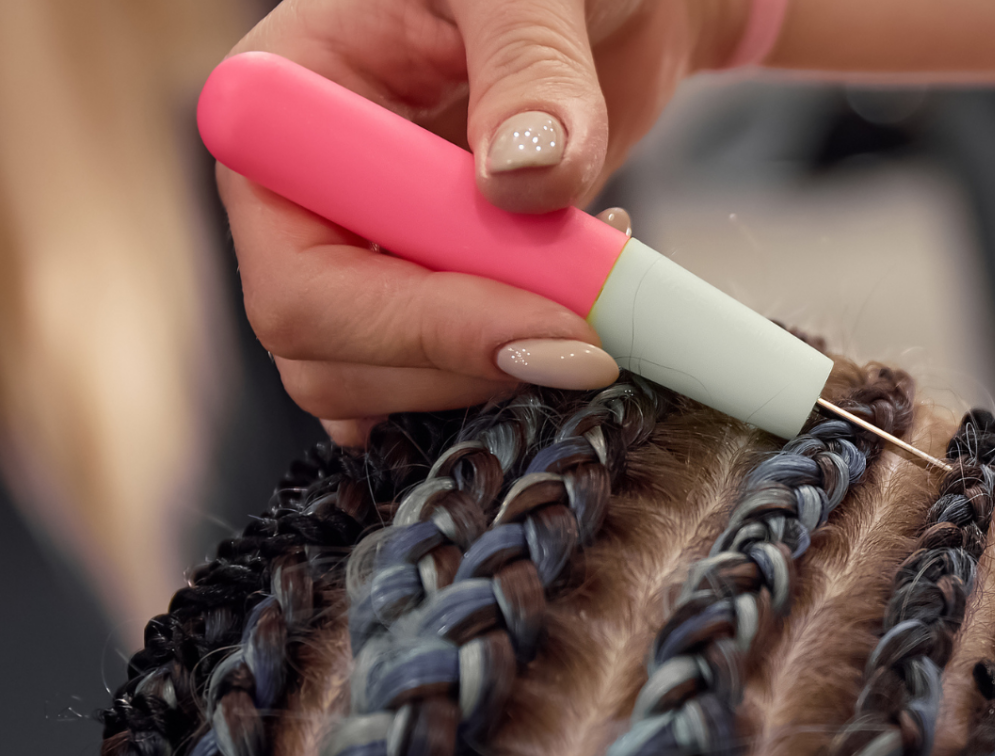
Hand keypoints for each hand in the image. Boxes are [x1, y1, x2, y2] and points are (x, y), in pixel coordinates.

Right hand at [219, 0, 745, 443]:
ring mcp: (362, 248)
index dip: (419, 323)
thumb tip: (523, 179)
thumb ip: (530, 69)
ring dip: (500, 369)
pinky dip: (511, 374)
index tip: (552, 325)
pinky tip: (580, 315)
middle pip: (327, 352)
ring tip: (598, 285)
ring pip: (382, 385)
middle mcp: (306, 189)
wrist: (612, 0)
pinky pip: (436, 380)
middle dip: (469, 360)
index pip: (297, 270)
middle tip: (598, 335)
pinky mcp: (427, 290)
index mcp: (288, 100)